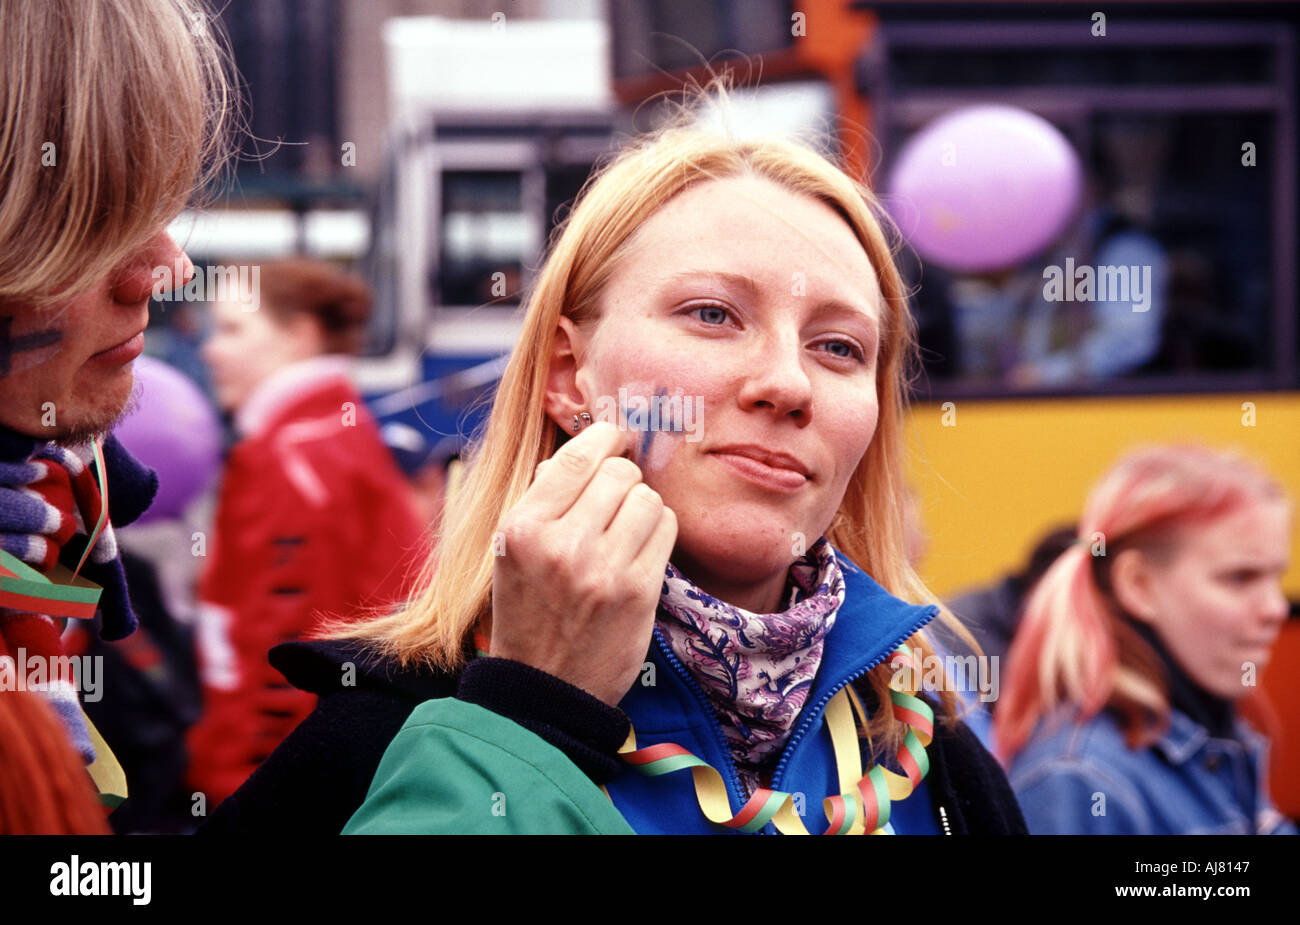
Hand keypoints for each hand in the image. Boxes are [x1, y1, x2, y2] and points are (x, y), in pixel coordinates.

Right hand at [489, 421, 677, 705]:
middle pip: (620, 473)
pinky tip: (640, 551)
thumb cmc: (529, 612)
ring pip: (648, 498)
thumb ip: (544, 500)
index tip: (615, 436)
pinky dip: (658, 533)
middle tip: (614, 502)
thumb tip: (588, 450)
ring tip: (625, 532)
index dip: (605, 438)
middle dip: (624, 480)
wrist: (544, 688)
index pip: (577, 457)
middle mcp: (561, 544)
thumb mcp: (512, 552)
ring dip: (643, 508)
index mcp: (522, 528)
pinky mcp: (638, 591)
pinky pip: (665, 530)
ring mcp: (602, 569)